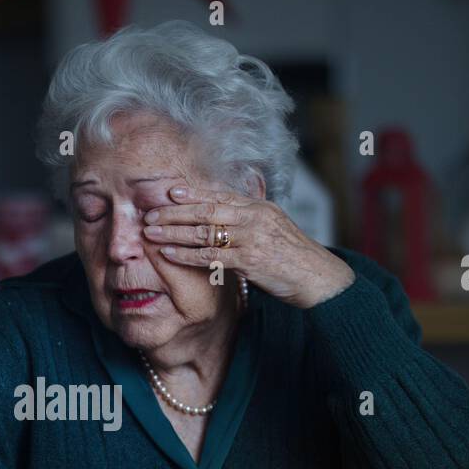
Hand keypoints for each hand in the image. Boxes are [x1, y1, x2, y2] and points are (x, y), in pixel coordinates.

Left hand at [142, 186, 355, 308]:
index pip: (221, 194)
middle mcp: (255, 217)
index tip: (170, 191)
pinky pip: (210, 255)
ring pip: (204, 231)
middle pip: (207, 209)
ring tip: (151, 232)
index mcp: (260, 207)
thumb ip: (251, 221)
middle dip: (175, 211)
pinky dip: (186, 254)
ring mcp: (252, 237)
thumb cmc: (294, 258)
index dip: (193, 192)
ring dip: (174, 232)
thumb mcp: (274, 230)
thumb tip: (227, 217)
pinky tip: (168, 254)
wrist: (318, 277)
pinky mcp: (250, 260)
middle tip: (150, 213)